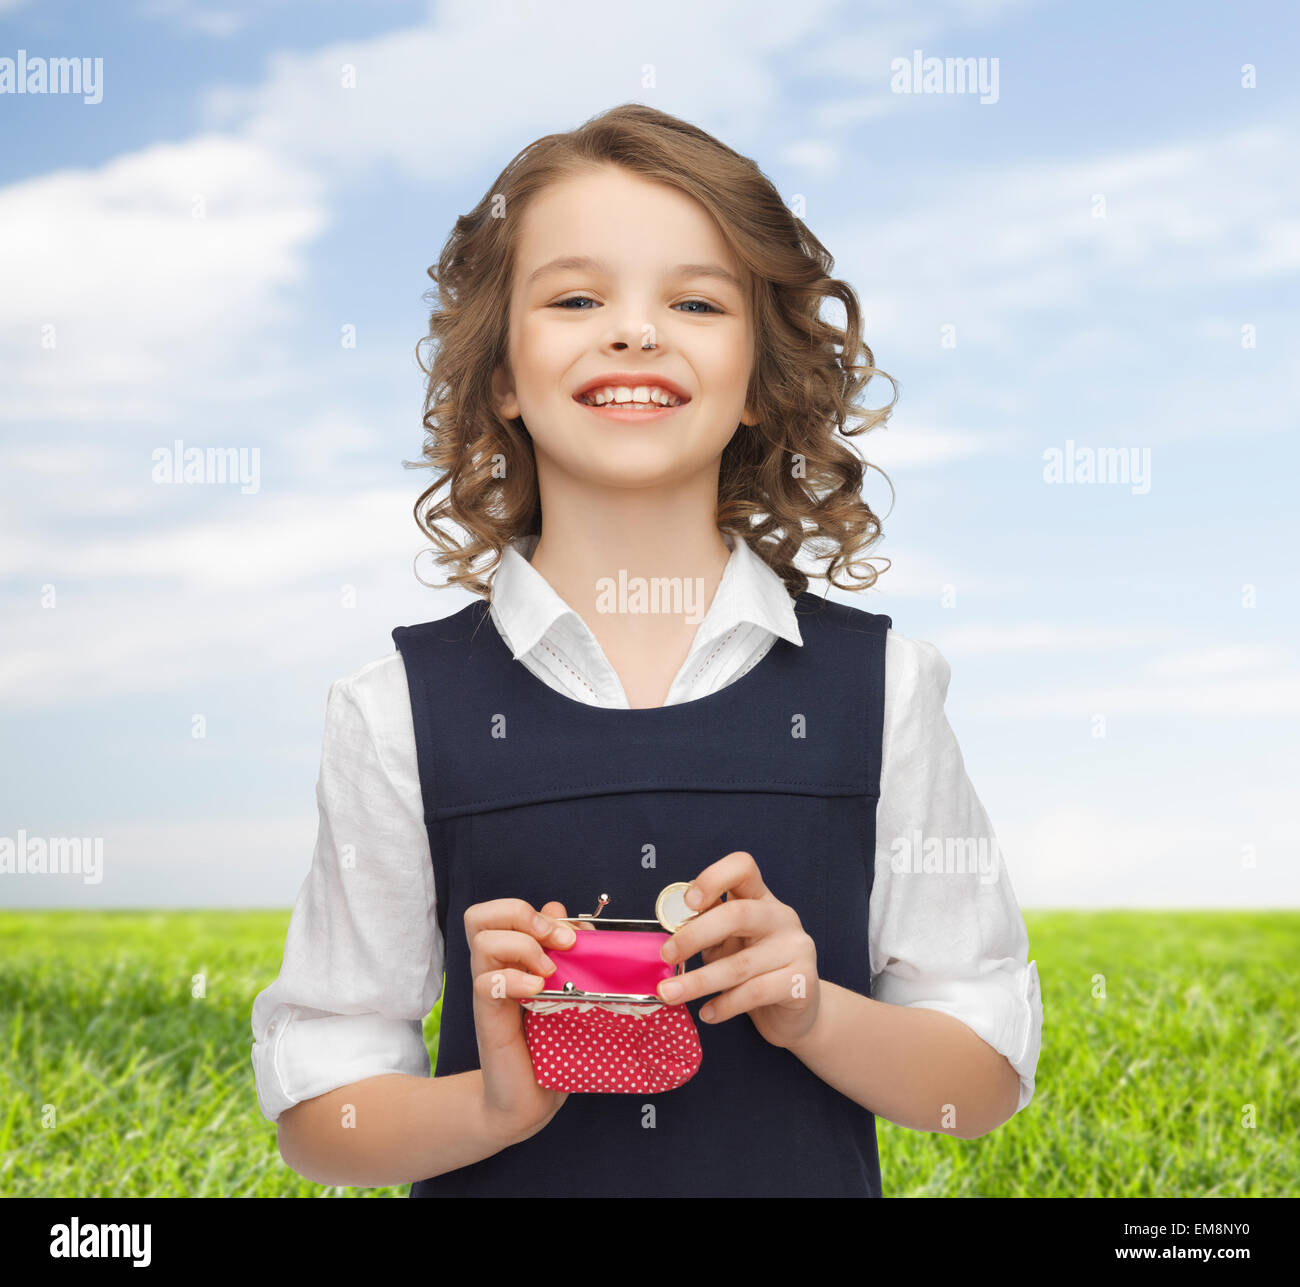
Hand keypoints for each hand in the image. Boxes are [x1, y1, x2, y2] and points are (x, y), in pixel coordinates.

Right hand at [464, 897, 579, 1143]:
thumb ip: (564, 950)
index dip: (536, 912)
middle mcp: (494, 970)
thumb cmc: (551, 1043)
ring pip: (482, 940)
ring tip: (549, 972)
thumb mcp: (566, 990)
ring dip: (524, 947)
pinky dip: (516, 980)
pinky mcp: (489, 1020)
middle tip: (557, 943)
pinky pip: (485, 983)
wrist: (530, 1099)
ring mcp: (489, 994)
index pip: (501, 911)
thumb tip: (558, 909)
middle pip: (480, 916)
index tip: (572, 937)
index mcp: (511, 959)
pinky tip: (538, 993)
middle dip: (522, 915)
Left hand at [656, 851, 820, 1050]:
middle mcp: (781, 917)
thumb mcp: (729, 943)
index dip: (713, 878)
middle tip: (667, 955)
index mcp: (760, 898)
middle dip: (695, 935)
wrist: (796, 1012)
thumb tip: (671, 931)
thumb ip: (707, 931)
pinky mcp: (801, 983)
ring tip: (669, 993)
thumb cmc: (754, 971)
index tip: (688, 903)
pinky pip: (754, 993)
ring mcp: (795, 948)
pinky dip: (724, 1005)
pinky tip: (707, 1013)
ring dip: (698, 981)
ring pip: (740, 964)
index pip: (743, 868)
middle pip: (737, 914)